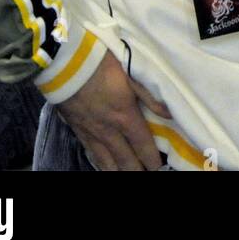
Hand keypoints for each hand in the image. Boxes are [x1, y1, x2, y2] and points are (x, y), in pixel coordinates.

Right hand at [53, 49, 172, 169]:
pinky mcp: (76, 129)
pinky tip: (102, 165)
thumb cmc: (103, 65)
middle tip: (144, 174)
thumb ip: (151, 97)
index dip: (151, 159)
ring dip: (117, 170)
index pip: (142, 144)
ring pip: (105, 160)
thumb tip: (170, 113)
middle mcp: (109, 129)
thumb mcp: (133, 74)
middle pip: (124, 158)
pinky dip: (99, 163)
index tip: (158, 167)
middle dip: (136, 170)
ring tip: (125, 175)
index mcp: (125, 116)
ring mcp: (91, 131)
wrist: (67, 64)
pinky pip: (90, 152)